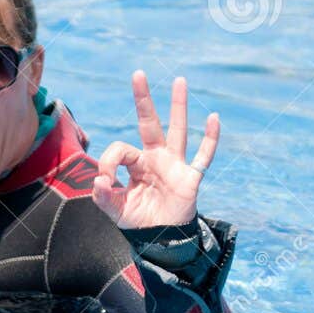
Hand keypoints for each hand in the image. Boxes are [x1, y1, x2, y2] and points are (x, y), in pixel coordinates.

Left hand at [92, 72, 218, 229]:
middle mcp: (155, 158)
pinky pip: (203, 155)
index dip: (109, 162)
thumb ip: (103, 197)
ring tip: (179, 80)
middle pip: (150, 123)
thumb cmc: (138, 220)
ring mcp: (174, 165)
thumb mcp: (115, 210)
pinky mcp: (190, 177)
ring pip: (178, 130)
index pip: (121, 149)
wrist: (161, 238)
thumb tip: (99, 181)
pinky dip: (210, 138)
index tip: (105, 181)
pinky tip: (214, 118)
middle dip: (143, 100)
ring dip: (178, 106)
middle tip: (138, 74)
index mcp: (136, 164)